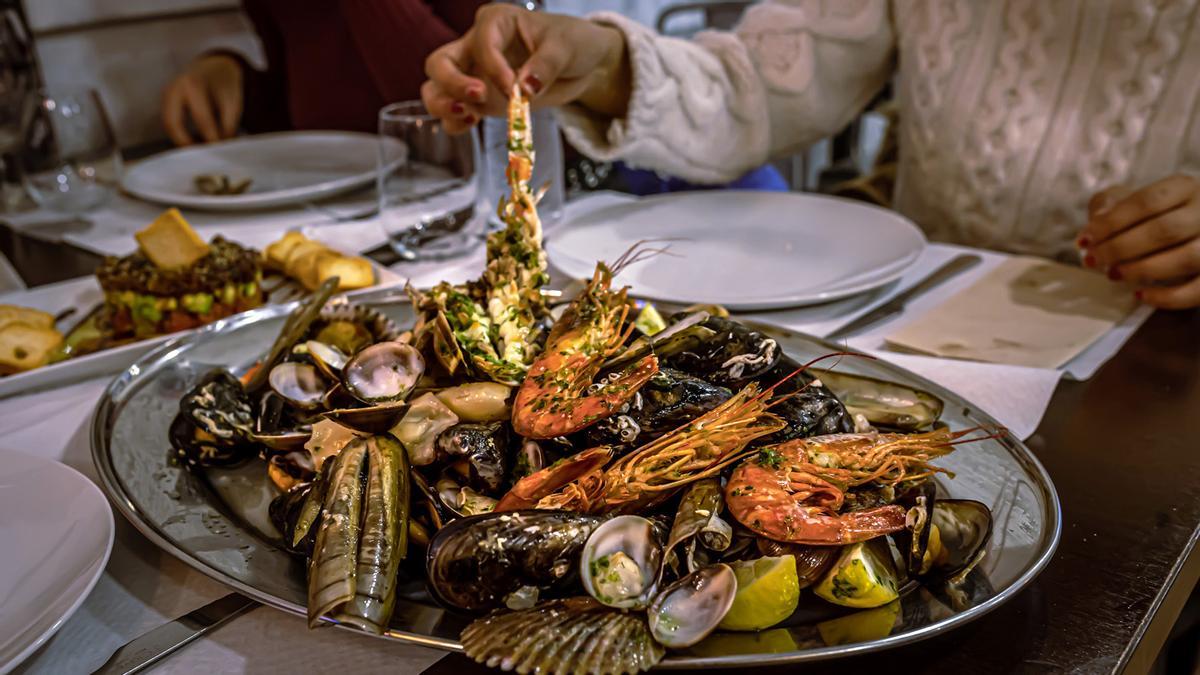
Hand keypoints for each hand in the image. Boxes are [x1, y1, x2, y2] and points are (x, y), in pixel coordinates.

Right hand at [161, 54, 242, 145]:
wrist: (215, 67)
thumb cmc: (225, 86)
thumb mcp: (232, 104)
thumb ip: (228, 127)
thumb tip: (221, 151)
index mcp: (194, 85)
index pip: (202, 119)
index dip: (211, 139)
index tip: (219, 154)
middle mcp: (175, 88)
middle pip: (173, 123)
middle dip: (186, 144)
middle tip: (202, 158)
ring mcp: (166, 93)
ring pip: (167, 125)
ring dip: (181, 141)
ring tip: (199, 153)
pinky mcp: (165, 100)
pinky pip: (168, 122)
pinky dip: (179, 135)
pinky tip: (193, 144)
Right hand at [421, 4, 630, 133]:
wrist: (582, 65)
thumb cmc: (572, 43)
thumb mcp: (565, 47)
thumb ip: (545, 65)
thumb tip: (525, 88)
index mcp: (495, 22)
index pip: (480, 44)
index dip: (494, 67)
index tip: (515, 87)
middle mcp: (476, 46)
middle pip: (440, 63)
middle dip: (452, 83)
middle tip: (479, 97)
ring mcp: (475, 74)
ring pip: (437, 88)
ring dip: (443, 105)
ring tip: (468, 117)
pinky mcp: (481, 100)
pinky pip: (454, 113)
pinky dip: (455, 122)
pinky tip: (472, 124)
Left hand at [1080, 174, 1199, 308]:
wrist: (1186, 233)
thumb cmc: (1150, 216)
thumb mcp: (1127, 201)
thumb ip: (1108, 205)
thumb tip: (1098, 220)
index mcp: (1184, 188)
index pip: (1148, 201)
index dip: (1112, 222)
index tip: (1085, 240)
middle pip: (1165, 230)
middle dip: (1121, 248)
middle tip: (1094, 260)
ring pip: (1186, 258)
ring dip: (1143, 270)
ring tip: (1113, 274)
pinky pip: (1198, 290)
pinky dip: (1168, 297)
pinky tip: (1139, 294)